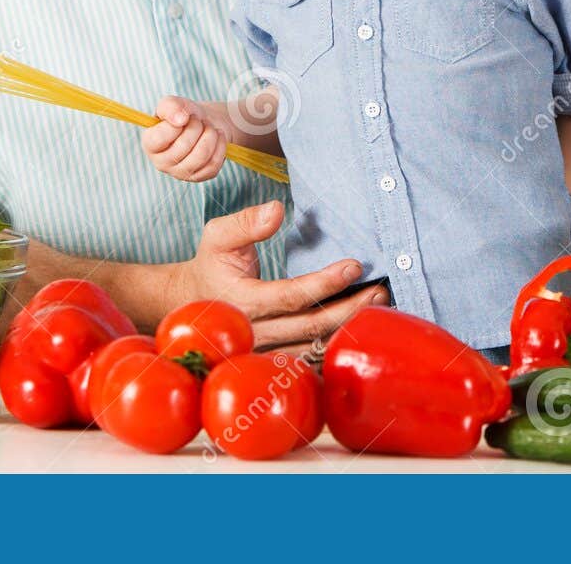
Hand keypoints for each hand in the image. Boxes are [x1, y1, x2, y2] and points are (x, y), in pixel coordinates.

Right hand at [141, 96, 227, 181]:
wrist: (205, 123)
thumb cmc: (184, 115)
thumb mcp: (174, 104)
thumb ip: (170, 106)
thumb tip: (180, 119)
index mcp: (150, 144)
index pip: (159, 138)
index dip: (177, 123)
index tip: (184, 116)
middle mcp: (161, 163)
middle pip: (184, 146)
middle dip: (197, 126)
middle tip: (199, 120)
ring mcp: (180, 173)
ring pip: (201, 156)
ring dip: (211, 135)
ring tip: (210, 128)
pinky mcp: (199, 177)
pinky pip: (213, 164)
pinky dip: (220, 146)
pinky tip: (218, 136)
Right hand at [173, 201, 389, 355]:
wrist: (190, 304)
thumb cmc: (211, 266)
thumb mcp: (218, 237)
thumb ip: (246, 223)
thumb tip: (276, 210)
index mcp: (242, 302)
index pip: (290, 296)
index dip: (324, 283)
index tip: (354, 266)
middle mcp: (255, 334)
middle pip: (312, 327)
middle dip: (350, 308)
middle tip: (380, 290)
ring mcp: (265, 352)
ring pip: (315, 346)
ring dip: (349, 327)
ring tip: (378, 306)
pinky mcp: (274, 360)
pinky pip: (311, 358)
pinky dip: (337, 344)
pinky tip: (358, 327)